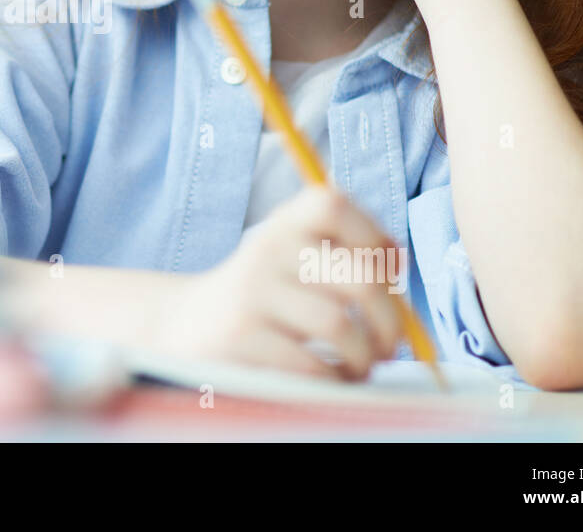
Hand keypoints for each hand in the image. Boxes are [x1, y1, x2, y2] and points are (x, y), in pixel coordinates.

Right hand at [148, 184, 403, 378]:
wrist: (183, 327)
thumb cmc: (260, 298)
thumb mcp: (288, 259)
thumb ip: (337, 252)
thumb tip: (398, 261)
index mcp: (281, 225)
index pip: (331, 203)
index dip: (373, 232)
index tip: (386, 273)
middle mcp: (265, 250)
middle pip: (358, 276)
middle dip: (390, 321)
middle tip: (389, 345)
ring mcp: (250, 293)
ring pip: (340, 325)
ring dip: (364, 357)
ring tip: (361, 367)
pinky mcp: (240, 338)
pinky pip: (311, 364)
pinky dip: (334, 379)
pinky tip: (331, 379)